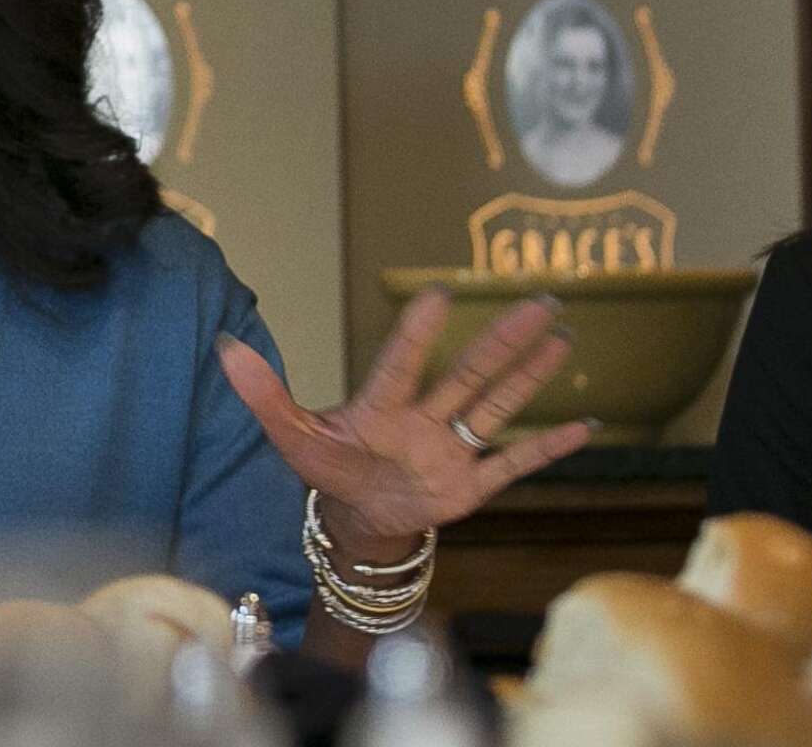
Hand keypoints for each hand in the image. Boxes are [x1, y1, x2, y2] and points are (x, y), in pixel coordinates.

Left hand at [217, 290, 591, 547]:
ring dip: (530, 376)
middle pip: (469, 375)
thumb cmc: (327, 466)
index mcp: (381, 409)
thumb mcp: (291, 435)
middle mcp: (425, 420)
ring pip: (497, 406)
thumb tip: (225, 348)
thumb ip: (264, 395)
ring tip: (562, 336)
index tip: (437, 294)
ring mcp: (452, 450)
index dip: (416, 335)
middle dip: (503, 340)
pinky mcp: (472, 485)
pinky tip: (586, 426)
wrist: (359, 518)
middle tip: (540, 298)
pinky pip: (514, 464)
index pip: (401, 368)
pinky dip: (548, 449)